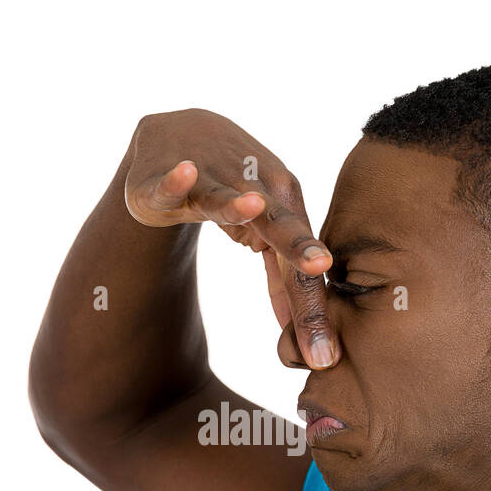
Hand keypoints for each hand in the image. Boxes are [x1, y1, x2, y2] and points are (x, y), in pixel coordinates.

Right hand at [124, 109, 337, 368]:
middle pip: (282, 231)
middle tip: (321, 270)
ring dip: (239, 202)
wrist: (183, 133)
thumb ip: (283, 282)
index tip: (323, 358)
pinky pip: (172, 180)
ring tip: (255, 208)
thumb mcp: (262, 237)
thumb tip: (303, 333)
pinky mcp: (167, 174)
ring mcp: (214, 178)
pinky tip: (185, 172)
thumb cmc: (233, 191)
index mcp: (287, 210)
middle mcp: (259, 188)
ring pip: (227, 196)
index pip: (302, 268)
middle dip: (299, 260)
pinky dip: (177, 177)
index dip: (312, 313)